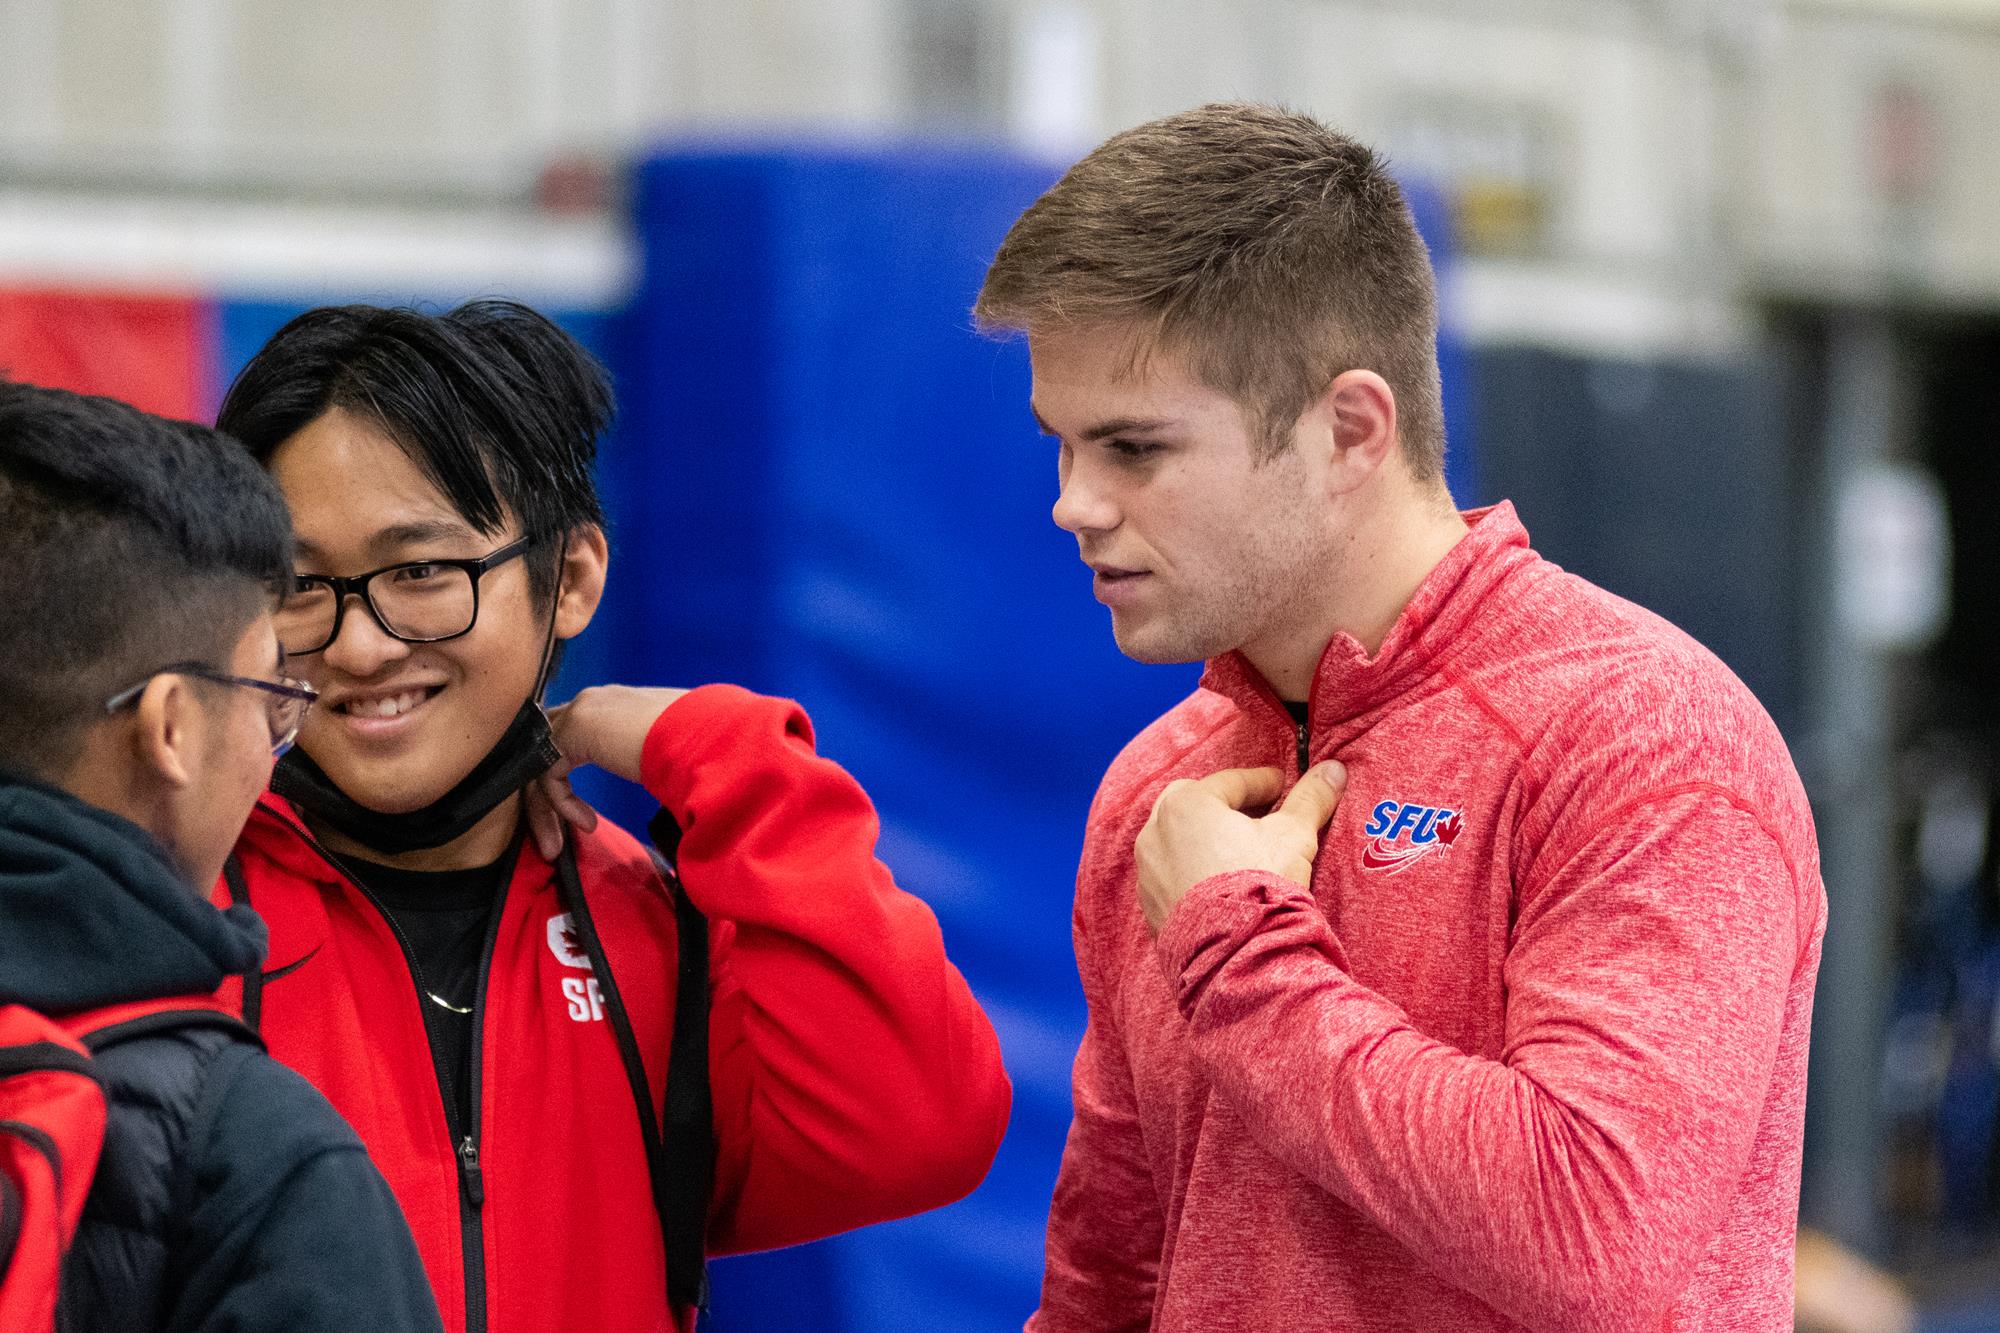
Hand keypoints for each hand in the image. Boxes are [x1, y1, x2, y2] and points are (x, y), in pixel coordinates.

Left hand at [527, 685, 690, 858]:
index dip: (567, 782)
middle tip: (555, 839)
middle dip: (546, 799)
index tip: (584, 819)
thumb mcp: (668, 752)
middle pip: (547, 751)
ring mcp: (581, 712)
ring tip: (557, 847)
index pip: (572, 740)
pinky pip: (549, 773)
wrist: (703, 733)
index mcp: (615, 706)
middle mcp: (593, 703)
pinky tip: (587, 824)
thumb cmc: (702, 744)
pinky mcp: (574, 730)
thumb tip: (662, 784)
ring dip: (546, 811)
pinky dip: (561, 804)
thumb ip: (647, 760)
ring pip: (541, 765)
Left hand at [1134, 762, 1346, 932]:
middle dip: (1223, 806)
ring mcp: (1148, 871)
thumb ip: (1310, 798)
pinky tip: (1217, 884)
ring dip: (1203, 839)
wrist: (1235, 953)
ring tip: (1236, 850)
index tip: (1282, 786)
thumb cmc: (1261, 883)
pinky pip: (1171, 876)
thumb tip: (1334, 769)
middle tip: (1255, 815)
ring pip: (1177, 840)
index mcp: (1188, 804)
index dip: (1263, 782)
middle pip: (1194, 804)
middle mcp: (1157, 831)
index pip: (1231, 782)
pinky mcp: (1150, 905)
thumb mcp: (1293, 836)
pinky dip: (1192, 871)